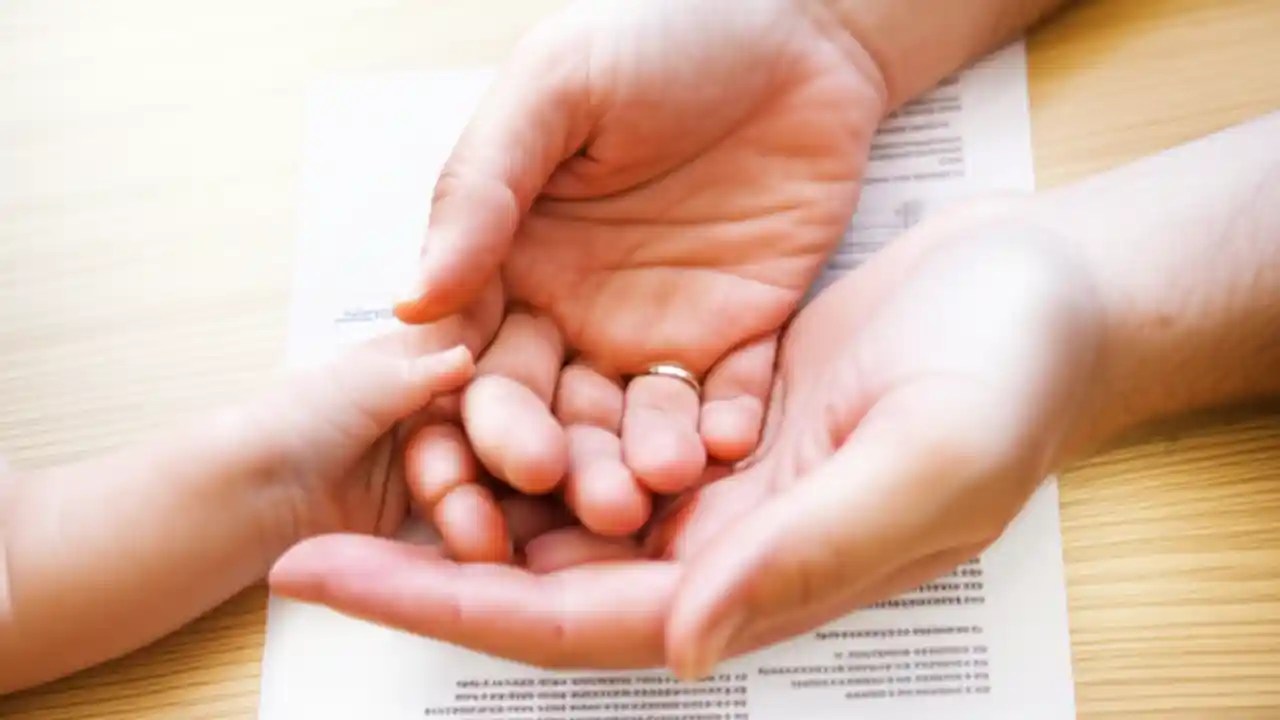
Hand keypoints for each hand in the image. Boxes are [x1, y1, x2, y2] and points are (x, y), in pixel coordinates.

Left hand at [270, 200, 1102, 673]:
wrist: (1047, 291)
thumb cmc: (1012, 375)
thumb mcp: (925, 462)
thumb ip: (805, 557)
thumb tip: (685, 640)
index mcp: (763, 574)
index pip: (577, 620)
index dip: (449, 605)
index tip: (330, 581)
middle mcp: (727, 541)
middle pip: (549, 575)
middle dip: (427, 563)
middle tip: (305, 538)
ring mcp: (720, 478)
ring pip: (569, 511)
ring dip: (474, 497)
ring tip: (365, 475)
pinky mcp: (721, 412)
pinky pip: (606, 436)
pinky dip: (537, 430)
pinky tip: (467, 405)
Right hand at [395, 0, 887, 543]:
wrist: (796, 22)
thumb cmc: (661, 33)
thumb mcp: (555, 89)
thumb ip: (482, 189)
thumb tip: (410, 302)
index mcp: (508, 259)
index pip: (467, 362)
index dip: (460, 425)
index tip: (464, 478)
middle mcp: (572, 310)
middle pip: (545, 413)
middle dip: (552, 463)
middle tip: (571, 493)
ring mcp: (656, 329)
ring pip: (630, 424)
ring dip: (635, 466)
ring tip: (648, 488)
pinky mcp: (741, 333)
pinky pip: (728, 397)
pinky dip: (724, 429)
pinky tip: (723, 445)